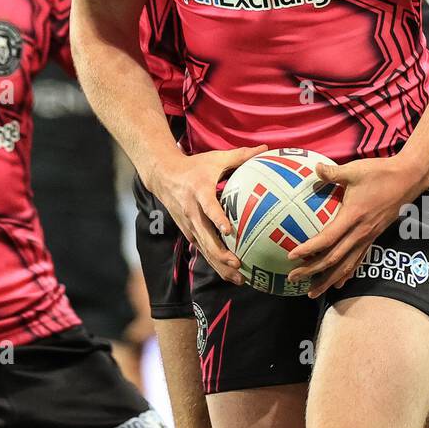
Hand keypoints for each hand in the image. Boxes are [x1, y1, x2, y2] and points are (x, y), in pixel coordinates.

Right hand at [152, 144, 267, 283]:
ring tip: (239, 278)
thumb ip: (240, 156)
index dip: (217, 219)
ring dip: (220, 265)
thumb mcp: (215, 159)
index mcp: (199, 192)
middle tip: (238, 264)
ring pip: (204, 249)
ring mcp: (188, 225)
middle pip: (205, 237)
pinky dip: (215, 263)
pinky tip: (230, 275)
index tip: (229, 231)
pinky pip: (203, 250)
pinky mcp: (188, 232)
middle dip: (220, 253)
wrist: (163, 176)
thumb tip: (265, 148)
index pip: (208, 207)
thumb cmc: (195, 166)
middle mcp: (192, 212)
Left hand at [287, 155, 425, 297]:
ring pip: (346, 265)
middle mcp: (361, 232)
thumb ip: (333, 172)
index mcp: (353, 216)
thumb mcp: (354, 170)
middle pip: (334, 258)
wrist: (409, 179)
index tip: (292, 255)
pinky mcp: (374, 237)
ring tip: (312, 292)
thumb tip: (314, 168)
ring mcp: (369, 237)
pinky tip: (338, 283)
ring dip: (328, 280)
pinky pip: (358, 260)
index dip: (309, 249)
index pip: (328, 238)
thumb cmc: (380, 173)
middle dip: (313, 271)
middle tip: (293, 278)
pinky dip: (346, 273)